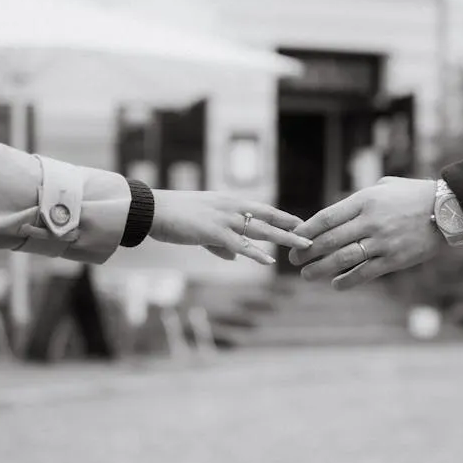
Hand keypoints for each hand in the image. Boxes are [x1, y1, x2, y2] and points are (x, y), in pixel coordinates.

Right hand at [149, 190, 312, 264]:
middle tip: (311, 233)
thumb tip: (235, 256)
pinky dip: (255, 252)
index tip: (299, 222)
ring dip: (284, 238)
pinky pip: (240, 244)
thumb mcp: (201, 227)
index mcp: (228, 202)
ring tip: (303, 246)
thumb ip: (220, 242)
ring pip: (261, 230)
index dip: (281, 216)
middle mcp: (231, 207)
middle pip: (268, 216)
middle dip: (291, 226)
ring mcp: (223, 218)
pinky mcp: (213, 232)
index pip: (261, 208)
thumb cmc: (174, 217)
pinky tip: (269, 260)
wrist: (152, 209)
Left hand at [289, 177, 445, 289]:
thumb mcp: (384, 186)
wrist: (449, 210)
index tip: (294, 238)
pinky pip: (365, 273)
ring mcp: (383, 242)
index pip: (327, 217)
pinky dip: (347, 281)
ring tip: (307, 274)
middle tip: (294, 260)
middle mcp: (371, 221)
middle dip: (307, 252)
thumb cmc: (413, 195)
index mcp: (365, 200)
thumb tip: (336, 214)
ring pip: (343, 259)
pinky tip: (335, 284)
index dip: (306, 230)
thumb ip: (359, 199)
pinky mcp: (395, 259)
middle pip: (329, 240)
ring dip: (321, 269)